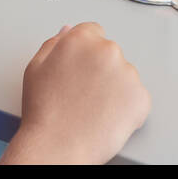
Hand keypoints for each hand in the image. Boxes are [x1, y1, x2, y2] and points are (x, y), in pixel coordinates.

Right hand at [0, 22, 150, 164]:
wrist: (57, 146)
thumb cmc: (43, 111)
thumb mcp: (36, 68)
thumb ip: (54, 43)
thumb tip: (68, 32)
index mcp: (81, 39)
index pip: (93, 32)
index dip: (84, 54)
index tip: (81, 70)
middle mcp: (108, 50)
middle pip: (109, 53)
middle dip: (100, 69)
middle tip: (83, 94)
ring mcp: (128, 74)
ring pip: (124, 75)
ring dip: (114, 87)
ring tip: (93, 109)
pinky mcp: (141, 97)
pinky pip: (137, 97)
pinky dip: (126, 107)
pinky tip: (106, 117)